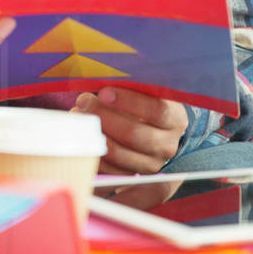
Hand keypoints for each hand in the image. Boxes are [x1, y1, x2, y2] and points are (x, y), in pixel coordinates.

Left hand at [71, 87, 187, 174]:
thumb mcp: (148, 93)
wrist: (158, 132)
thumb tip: (102, 76)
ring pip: (120, 155)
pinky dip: (92, 154)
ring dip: (95, 136)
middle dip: (104, 116)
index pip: (157, 110)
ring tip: (78, 118)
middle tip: (83, 102)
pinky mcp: (133, 177)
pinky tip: (81, 138)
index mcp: (175, 119)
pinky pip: (110, 170)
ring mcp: (151, 165)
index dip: (130, 101)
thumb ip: (132, 86)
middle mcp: (167, 145)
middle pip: (135, 134)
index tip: (104, 92)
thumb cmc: (146, 104)